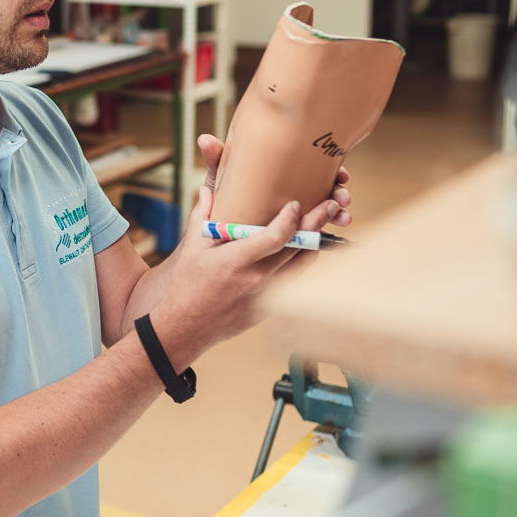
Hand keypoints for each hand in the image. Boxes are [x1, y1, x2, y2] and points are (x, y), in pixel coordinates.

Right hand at [144, 141, 355, 365]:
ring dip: (314, 243)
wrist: (186, 325)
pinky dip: (301, 262)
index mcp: (235, 261)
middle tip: (330, 204)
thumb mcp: (192, 249)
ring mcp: (264, 295)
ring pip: (302, 266)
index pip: (275, 237)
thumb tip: (209, 190)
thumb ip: (203, 216)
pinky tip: (304, 249)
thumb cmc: (186, 285)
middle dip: (316, 223)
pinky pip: (292, 280)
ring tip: (322, 225)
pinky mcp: (268, 306)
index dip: (290, 218)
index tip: (295, 204)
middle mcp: (255, 279)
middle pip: (297, 248)